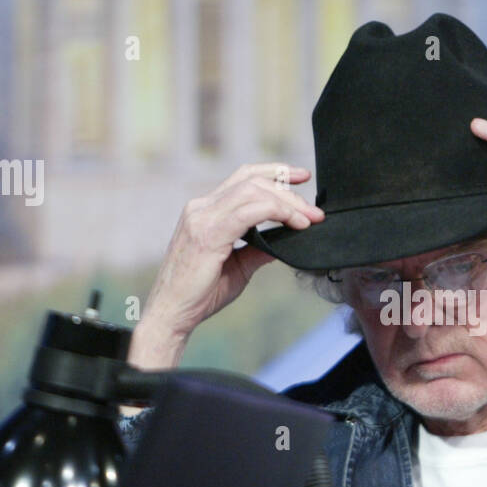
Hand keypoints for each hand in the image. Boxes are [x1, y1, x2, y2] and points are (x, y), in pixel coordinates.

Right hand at [130, 163, 322, 367]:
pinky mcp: (207, 234)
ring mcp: (202, 217)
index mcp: (205, 210)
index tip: (302, 176)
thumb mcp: (238, 267)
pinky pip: (249, 211)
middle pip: (252, 180)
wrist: (172, 315)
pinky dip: (277, 212)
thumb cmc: (200, 294)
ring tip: (309, 219)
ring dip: (287, 202)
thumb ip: (258, 249)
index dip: (275, 171)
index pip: (243, 177)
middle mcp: (201, 207)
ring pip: (253, 191)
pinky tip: (294, 224)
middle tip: (314, 211)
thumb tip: (284, 240)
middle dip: (289, 190)